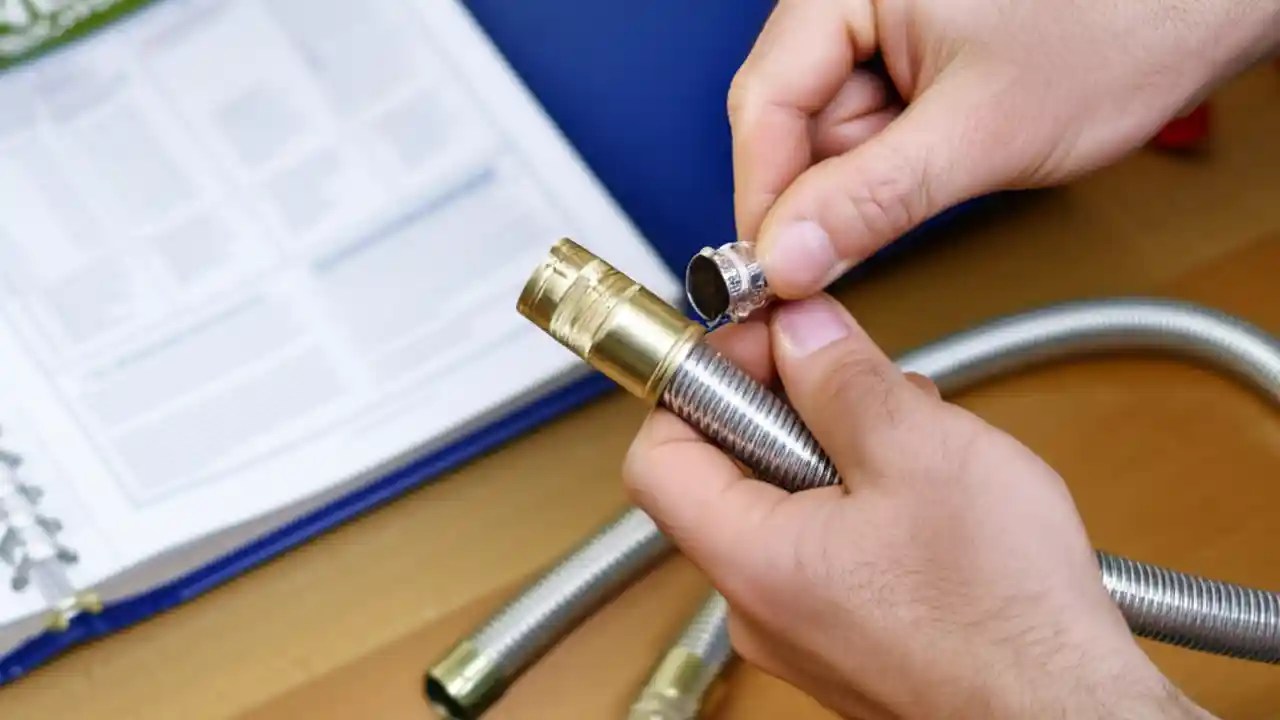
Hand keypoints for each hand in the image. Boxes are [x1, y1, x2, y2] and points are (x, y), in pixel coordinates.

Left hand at [623, 296, 1212, 718]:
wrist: (1070, 717)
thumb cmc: (1008, 619)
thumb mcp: (921, 455)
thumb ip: (841, 380)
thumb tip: (796, 329)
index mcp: (753, 560)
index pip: (658, 453)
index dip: (700, 380)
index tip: (763, 343)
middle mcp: (760, 605)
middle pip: (729, 472)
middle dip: (792, 406)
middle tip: (859, 382)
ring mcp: (802, 625)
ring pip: (789, 504)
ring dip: (844, 451)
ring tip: (917, 442)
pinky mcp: (846, 634)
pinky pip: (828, 545)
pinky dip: (867, 500)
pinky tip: (930, 492)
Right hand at [731, 0, 1279, 295]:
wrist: (1203, 9)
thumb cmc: (1122, 23)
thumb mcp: (980, 131)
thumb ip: (872, 198)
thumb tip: (790, 255)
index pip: (765, 100)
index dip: (763, 192)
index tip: (768, 268)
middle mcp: (856, 2)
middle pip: (789, 119)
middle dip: (817, 195)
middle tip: (832, 265)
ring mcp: (883, 30)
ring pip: (829, 134)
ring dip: (861, 185)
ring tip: (939, 177)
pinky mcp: (912, 59)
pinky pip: (870, 130)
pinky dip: (893, 169)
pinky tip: (941, 167)